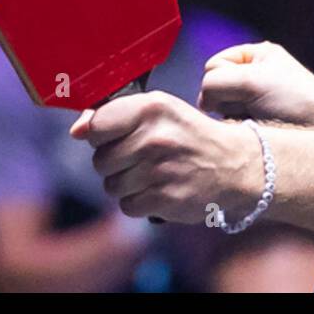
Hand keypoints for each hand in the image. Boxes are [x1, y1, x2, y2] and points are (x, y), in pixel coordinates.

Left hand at [71, 92, 261, 222]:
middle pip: (100, 160)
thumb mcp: (161, 112)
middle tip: (143, 157)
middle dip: (116, 162)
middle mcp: (154, 137)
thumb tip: (77, 130)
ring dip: (127, 184)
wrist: (236, 166)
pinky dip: (140, 202)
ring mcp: (159, 170)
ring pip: (111, 185)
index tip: (115, 136)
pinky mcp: (163, 199)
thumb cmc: (191, 136)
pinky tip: (159, 189)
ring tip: (153, 174)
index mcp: (153, 107)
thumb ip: (117, 115)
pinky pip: (127, 205)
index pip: (97, 125)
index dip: (101, 134)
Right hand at [197, 41, 313, 124]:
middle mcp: (250, 75)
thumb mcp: (252, 81)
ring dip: (233, 115)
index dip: (219, 80)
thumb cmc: (295, 98)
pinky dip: (239, 127)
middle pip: (213, 87)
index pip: (213, 65)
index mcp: (253, 55)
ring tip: (257, 117)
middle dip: (227, 99)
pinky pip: (229, 123)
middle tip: (251, 105)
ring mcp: (250, 99)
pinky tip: (256, 128)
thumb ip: (216, 83)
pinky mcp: (252, 121)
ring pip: (219, 107)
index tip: (242, 90)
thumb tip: (203, 102)